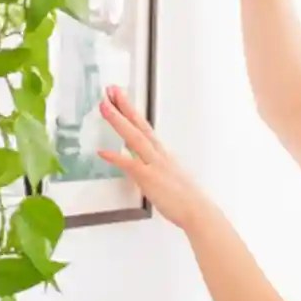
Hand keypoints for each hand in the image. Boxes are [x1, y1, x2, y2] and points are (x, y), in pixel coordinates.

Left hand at [97, 86, 210, 230]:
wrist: (198, 211)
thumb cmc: (185, 199)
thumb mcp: (169, 177)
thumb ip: (156, 169)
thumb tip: (145, 167)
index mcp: (162, 154)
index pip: (144, 127)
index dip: (131, 112)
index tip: (120, 98)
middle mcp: (158, 154)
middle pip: (138, 125)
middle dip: (123, 107)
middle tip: (110, 90)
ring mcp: (154, 164)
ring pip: (134, 137)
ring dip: (118, 121)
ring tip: (104, 106)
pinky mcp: (150, 178)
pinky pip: (130, 165)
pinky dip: (116, 157)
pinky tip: (102, 151)